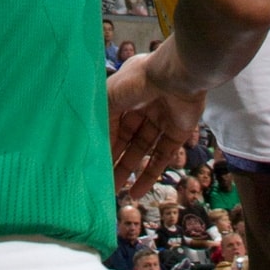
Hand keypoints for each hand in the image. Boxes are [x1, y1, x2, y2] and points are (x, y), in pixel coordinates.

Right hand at [106, 52, 205, 198]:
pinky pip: (162, 157)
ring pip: (142, 149)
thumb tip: (92, 137)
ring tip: (115, 191)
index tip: (92, 160)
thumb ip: (102, 116)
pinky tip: (137, 192)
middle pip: (127, 136)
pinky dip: (150, 175)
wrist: (178, 76)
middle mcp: (145, 104)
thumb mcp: (111, 95)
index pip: (113, 120)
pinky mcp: (178, 133)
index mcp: (128, 91)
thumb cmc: (140, 81)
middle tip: (101, 180)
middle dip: (115, 158)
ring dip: (129, 169)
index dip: (104, 140)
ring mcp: (162, 118)